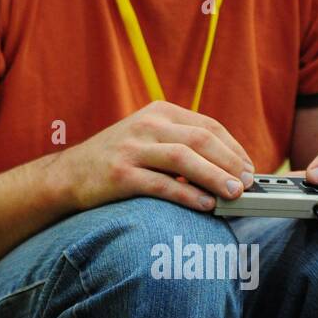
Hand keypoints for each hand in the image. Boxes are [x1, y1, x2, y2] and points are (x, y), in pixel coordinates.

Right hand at [52, 100, 255, 212]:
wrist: (69, 174)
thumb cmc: (116, 158)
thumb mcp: (148, 137)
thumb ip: (181, 143)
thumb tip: (228, 167)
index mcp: (158, 112)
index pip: (207, 125)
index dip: (233, 148)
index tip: (249, 168)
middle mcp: (146, 125)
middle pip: (200, 140)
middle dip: (230, 162)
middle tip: (248, 183)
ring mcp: (131, 149)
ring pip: (184, 159)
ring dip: (214, 177)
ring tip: (234, 194)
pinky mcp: (120, 174)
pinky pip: (161, 185)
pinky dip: (187, 195)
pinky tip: (205, 205)